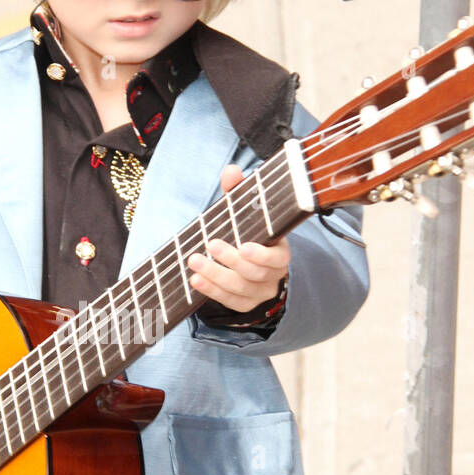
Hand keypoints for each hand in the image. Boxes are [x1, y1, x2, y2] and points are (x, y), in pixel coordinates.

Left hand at [187, 164, 289, 311]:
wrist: (250, 263)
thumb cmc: (248, 233)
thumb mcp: (244, 213)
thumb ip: (238, 193)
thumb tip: (231, 170)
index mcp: (279, 250)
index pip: (277, 257)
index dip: (262, 255)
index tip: (244, 247)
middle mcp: (273, 274)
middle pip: (255, 274)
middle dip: (230, 261)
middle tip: (210, 245)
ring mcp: (260, 292)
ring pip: (240, 289)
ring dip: (216, 276)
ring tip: (194, 262)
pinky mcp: (246, 304)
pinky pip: (230, 302)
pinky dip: (212, 291)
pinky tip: (195, 280)